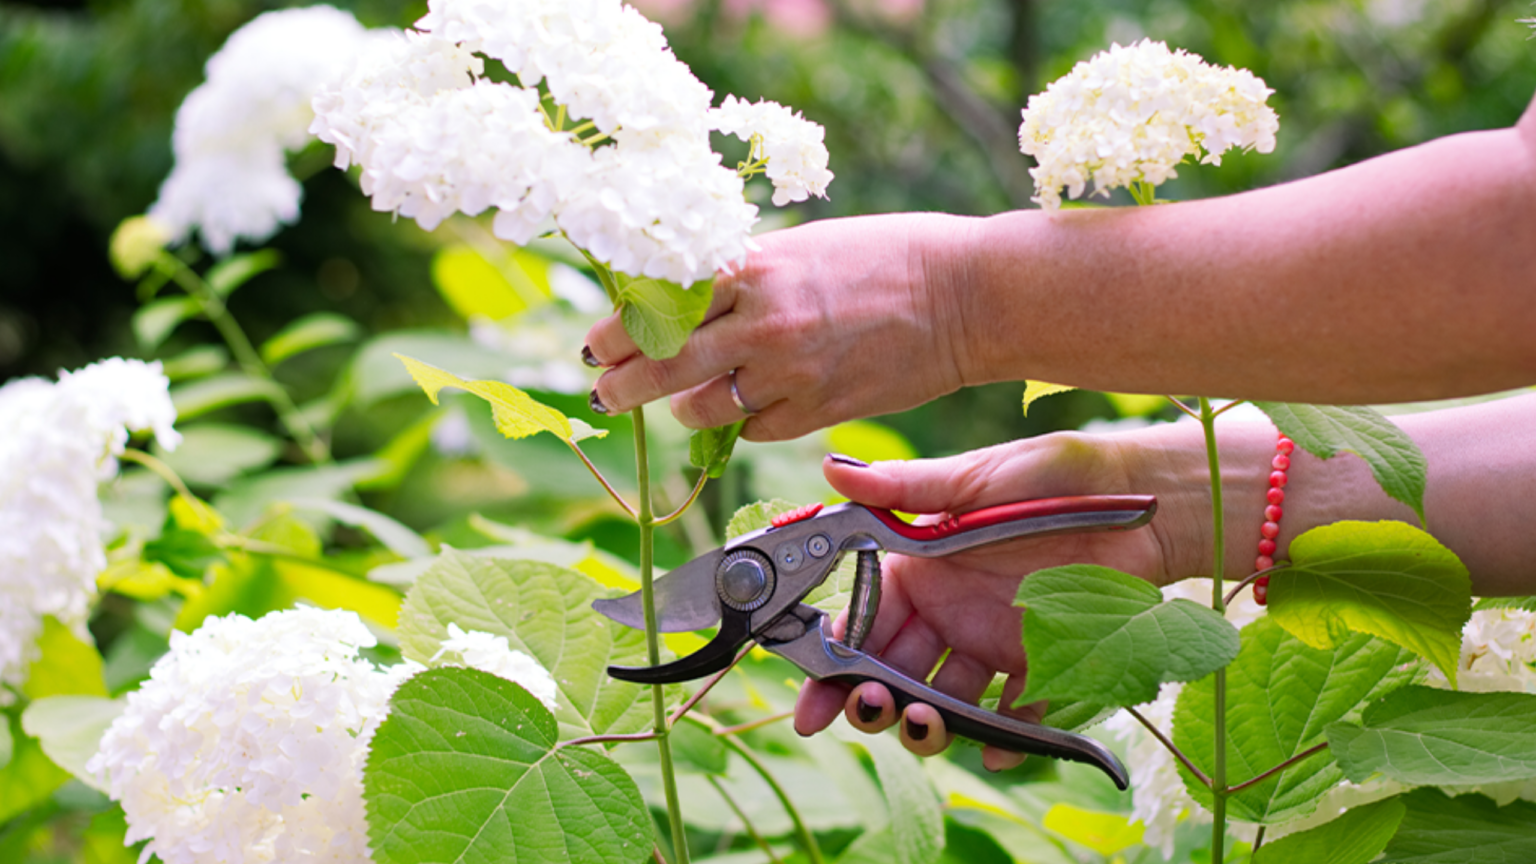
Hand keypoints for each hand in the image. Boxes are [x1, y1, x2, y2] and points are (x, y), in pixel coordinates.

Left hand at [583, 213, 979, 440]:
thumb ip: (743, 277)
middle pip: (661, 364)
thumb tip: (686, 302)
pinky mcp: (817, 410)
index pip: (658, 303)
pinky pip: (753, 429)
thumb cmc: (886, 257)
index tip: (597, 343)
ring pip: (700, 408)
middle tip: (604, 391)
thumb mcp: (801, 249)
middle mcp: (762, 321)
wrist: (965, 295)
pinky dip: (744, 422)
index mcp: (753, 267)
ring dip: (684, 407)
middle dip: (621, 385)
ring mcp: (788, 371)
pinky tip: (753, 405)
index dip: (616, 328)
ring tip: (686, 400)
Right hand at [793, 431, 1189, 768]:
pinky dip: (1002, 741)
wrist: (1141, 499)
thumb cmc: (1053, 478)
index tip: (811, 698)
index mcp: (922, 567)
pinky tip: (993, 749)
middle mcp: (950, 610)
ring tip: (927, 723)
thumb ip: (903, 489)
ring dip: (926, 722)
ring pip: (944, 699)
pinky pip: (1015, 716)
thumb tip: (831, 468)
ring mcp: (993, 642)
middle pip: (894, 670)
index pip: (862, 620)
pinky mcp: (1042, 667)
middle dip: (872, 700)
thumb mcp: (974, 481)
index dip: (832, 660)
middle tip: (871, 711)